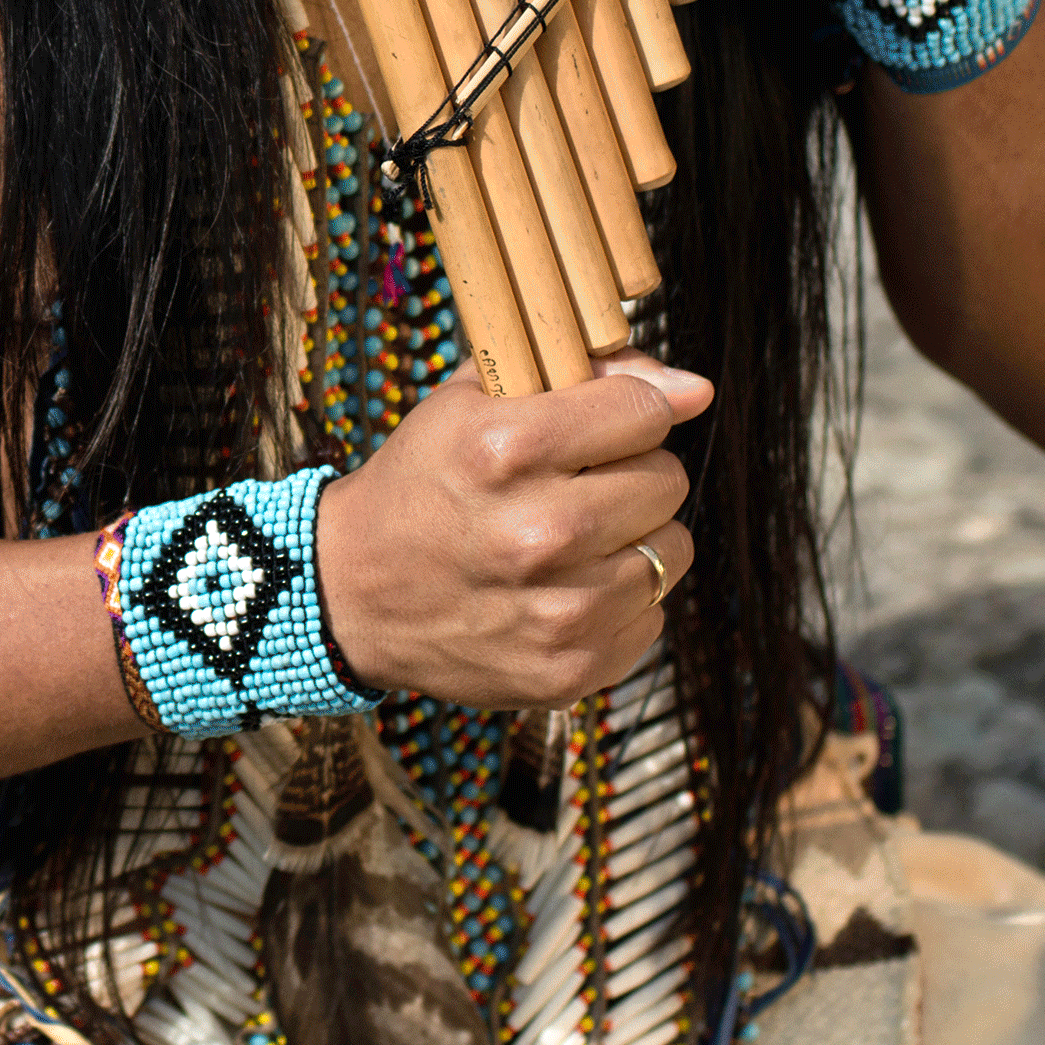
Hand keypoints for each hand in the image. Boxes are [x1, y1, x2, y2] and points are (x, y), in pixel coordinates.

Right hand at [311, 353, 702, 707]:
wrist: (351, 593)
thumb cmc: (421, 483)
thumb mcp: (471, 401)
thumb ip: (581, 374)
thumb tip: (694, 389)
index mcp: (507, 450)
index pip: (646, 411)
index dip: (631, 410)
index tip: (607, 424)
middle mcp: (537, 532)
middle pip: (667, 480)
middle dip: (633, 472)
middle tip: (581, 484)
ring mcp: (558, 610)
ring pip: (672, 549)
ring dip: (633, 538)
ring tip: (574, 539)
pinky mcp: (569, 670)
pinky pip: (653, 615)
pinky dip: (621, 599)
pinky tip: (566, 588)